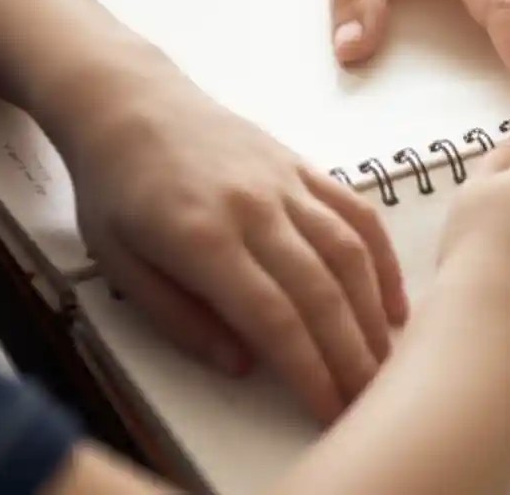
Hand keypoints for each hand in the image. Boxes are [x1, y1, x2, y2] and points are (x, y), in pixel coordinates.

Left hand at [58, 66, 406, 421]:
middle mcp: (254, 208)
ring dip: (373, 312)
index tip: (329, 409)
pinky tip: (392, 300)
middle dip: (351, 354)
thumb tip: (243, 365)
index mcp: (202, 237)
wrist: (130, 101)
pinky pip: (357, 212)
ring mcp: (286, 183)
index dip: (307, 369)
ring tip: (387, 359)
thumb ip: (179, 318)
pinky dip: (382, 258)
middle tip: (372, 397)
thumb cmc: (116, 186)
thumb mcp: (118, 262)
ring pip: (349, 252)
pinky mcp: (304, 167)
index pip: (272, 316)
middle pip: (320, 291)